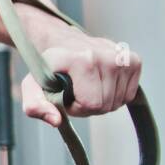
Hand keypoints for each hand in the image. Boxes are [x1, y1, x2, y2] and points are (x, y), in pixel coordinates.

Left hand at [21, 31, 140, 126]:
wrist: (62, 43)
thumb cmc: (49, 67)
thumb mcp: (32, 86)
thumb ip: (35, 106)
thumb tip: (56, 121)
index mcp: (80, 60)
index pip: (91, 103)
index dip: (76, 108)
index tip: (65, 96)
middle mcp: (105, 55)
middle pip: (106, 105)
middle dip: (88, 106)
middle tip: (76, 92)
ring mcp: (122, 57)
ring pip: (118, 102)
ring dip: (101, 101)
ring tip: (87, 86)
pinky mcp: (133, 60)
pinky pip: (129, 96)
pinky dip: (115, 95)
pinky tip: (100, 83)